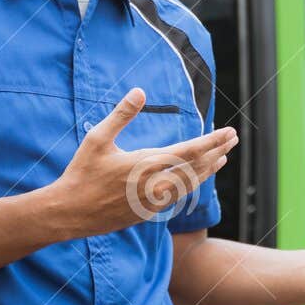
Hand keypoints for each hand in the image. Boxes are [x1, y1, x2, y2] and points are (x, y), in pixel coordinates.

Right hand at [46, 88, 236, 235]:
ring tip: (222, 158)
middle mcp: (155, 185)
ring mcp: (154, 202)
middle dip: (217, 151)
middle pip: (197, 168)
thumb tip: (140, 91)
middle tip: (233, 139)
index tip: (228, 133)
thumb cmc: (82, 173)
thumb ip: (121, 114)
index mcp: (146, 164)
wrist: (70, 213)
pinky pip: (178, 197)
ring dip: (208, 169)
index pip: (189, 151)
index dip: (212, 142)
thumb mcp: (98, 139)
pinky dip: (192, 184)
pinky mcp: (148, 213)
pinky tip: (195, 178)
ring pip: (190, 185)